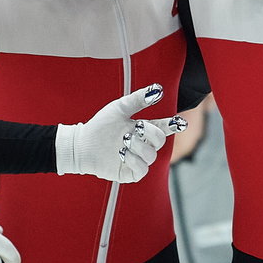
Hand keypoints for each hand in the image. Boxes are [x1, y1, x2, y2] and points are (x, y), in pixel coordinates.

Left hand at [56, 84, 187, 182]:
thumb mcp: (119, 108)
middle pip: (161, 141)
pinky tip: (122, 153)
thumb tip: (158, 89)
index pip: (164, 127)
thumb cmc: (100, 126)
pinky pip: (142, 170)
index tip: (181, 122)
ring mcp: (137, 159)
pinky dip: (134, 160)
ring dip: (139, 146)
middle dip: (151, 133)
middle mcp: (143, 145)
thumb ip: (139, 99)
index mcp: (143, 129)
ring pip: (151, 156)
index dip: (174, 125)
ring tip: (124, 140)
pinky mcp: (130, 173)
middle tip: (138, 126)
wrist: (81, 144)